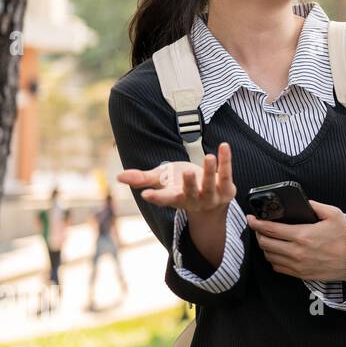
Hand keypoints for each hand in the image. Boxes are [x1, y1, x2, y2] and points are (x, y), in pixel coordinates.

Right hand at [116, 143, 234, 214]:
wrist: (211, 199)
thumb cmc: (181, 186)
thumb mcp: (162, 181)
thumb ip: (142, 178)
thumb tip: (118, 177)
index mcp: (175, 199)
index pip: (164, 200)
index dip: (156, 198)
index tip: (146, 194)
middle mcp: (194, 200)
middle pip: (191, 194)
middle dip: (189, 184)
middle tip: (187, 172)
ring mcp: (212, 196)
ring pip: (211, 185)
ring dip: (210, 171)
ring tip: (209, 157)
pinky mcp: (227, 189)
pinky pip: (227, 173)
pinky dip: (226, 160)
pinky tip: (224, 146)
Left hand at [246, 199, 345, 281]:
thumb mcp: (334, 215)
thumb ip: (315, 206)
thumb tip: (302, 202)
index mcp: (302, 235)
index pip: (270, 229)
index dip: (256, 223)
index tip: (251, 218)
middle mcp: (296, 252)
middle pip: (265, 243)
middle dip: (259, 234)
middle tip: (259, 227)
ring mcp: (297, 265)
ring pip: (269, 256)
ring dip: (265, 247)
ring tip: (268, 239)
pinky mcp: (300, 274)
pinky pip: (278, 268)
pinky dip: (273, 259)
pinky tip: (278, 252)